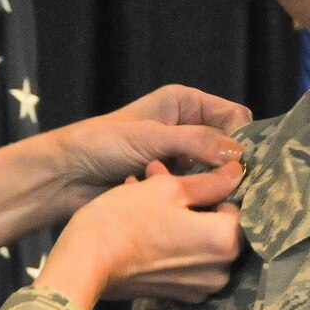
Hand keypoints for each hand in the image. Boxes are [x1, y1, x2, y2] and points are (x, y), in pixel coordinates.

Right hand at [33, 160, 243, 309]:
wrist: (85, 263)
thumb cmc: (125, 220)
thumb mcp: (167, 189)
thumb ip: (209, 182)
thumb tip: (237, 171)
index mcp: (226, 241)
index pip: (239, 206)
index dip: (214, 187)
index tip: (190, 178)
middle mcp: (221, 271)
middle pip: (219, 226)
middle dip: (194, 203)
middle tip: (161, 181)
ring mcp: (199, 288)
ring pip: (200, 242)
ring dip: (180, 219)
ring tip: (146, 197)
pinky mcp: (178, 295)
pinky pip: (186, 262)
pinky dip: (172, 242)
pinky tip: (145, 225)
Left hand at [49, 85, 250, 207]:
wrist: (68, 176)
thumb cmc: (102, 144)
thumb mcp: (150, 138)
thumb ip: (195, 142)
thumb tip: (238, 153)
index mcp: (186, 104)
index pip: (235, 117)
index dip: (242, 138)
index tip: (240, 163)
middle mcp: (190, 128)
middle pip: (230, 148)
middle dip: (228, 167)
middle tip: (227, 187)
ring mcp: (183, 158)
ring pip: (216, 174)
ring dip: (207, 185)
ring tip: (195, 195)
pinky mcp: (174, 184)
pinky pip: (199, 192)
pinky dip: (193, 198)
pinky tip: (183, 205)